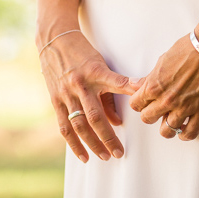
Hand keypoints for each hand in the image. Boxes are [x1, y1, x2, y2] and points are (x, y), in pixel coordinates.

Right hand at [39, 31, 135, 161]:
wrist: (55, 41)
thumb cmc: (84, 55)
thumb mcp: (102, 67)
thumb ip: (111, 92)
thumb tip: (118, 121)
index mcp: (96, 73)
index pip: (117, 87)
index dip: (131, 97)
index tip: (143, 112)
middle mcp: (80, 85)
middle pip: (95, 117)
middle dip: (108, 137)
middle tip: (119, 152)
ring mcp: (65, 94)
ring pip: (79, 125)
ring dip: (92, 144)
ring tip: (104, 157)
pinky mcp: (54, 101)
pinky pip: (64, 127)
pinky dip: (73, 143)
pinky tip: (83, 156)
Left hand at [128, 34, 198, 140]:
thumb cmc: (188, 49)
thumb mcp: (162, 61)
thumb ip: (149, 77)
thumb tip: (135, 85)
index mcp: (154, 86)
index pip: (136, 105)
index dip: (140, 103)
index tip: (146, 101)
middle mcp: (167, 100)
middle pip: (148, 119)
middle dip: (151, 114)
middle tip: (158, 110)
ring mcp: (185, 107)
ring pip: (167, 130)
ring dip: (167, 126)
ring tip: (171, 120)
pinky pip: (190, 133)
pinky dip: (185, 134)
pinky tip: (184, 128)